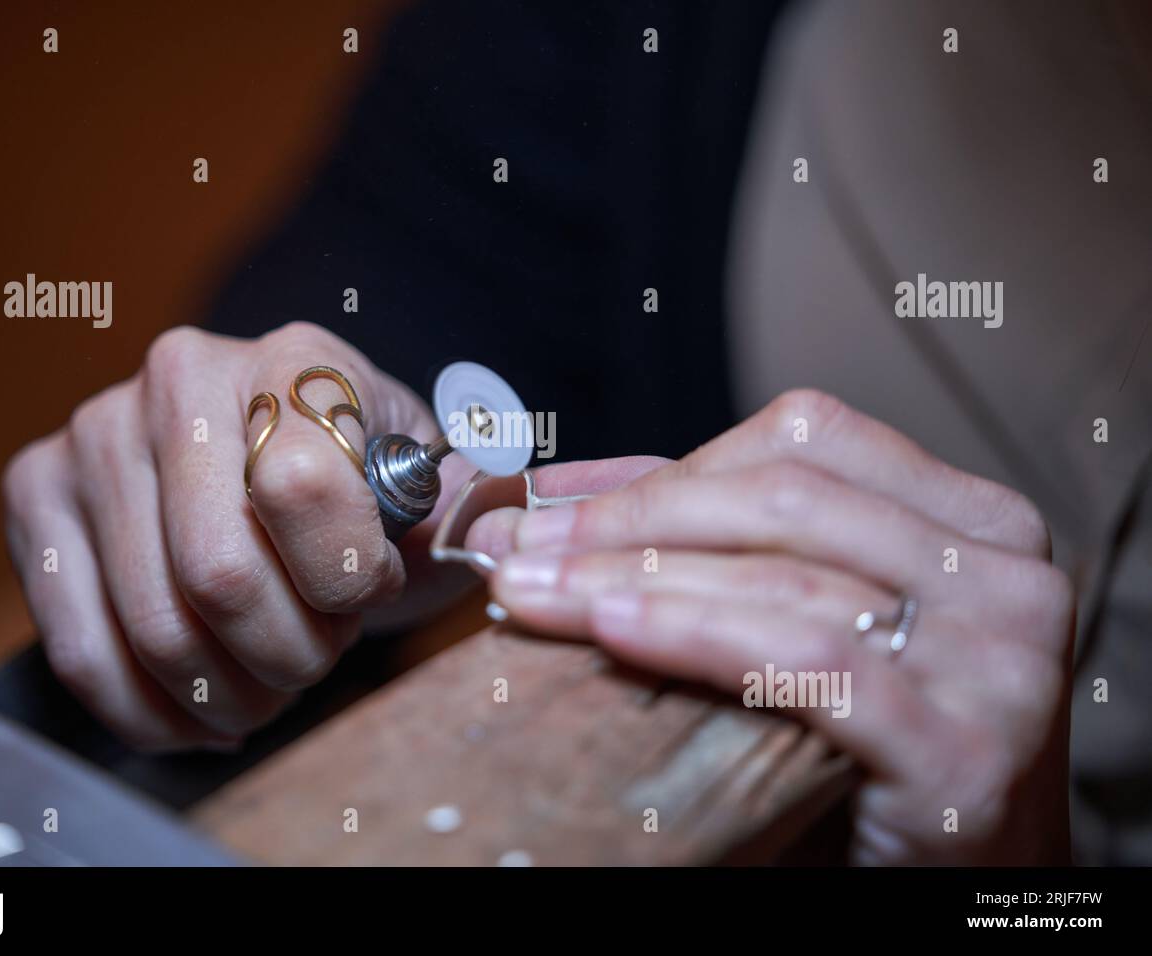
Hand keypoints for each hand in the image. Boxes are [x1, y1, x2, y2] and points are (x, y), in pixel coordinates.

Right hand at [2, 322, 471, 750]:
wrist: (278, 456)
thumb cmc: (363, 480)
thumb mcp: (425, 484)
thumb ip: (450, 509)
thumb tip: (463, 536)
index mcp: (292, 359)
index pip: (302, 490)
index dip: (345, 580)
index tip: (363, 594)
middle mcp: (180, 378)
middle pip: (221, 577)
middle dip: (290, 653)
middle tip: (316, 655)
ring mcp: (94, 434)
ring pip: (155, 627)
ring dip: (231, 690)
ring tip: (267, 680)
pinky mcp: (35, 494)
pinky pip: (80, 651)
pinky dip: (153, 712)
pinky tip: (202, 710)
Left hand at [481, 390, 1074, 863]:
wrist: (960, 881)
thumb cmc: (870, 750)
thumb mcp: (804, 622)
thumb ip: (708, 544)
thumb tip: (558, 495)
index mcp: (970, 520)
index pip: (804, 442)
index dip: (667, 467)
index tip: (556, 504)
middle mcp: (1003, 574)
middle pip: (785, 499)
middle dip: (633, 519)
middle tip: (526, 549)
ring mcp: (997, 660)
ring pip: (785, 576)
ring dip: (636, 576)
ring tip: (537, 591)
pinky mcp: (965, 750)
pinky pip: (807, 661)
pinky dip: (695, 634)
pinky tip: (613, 629)